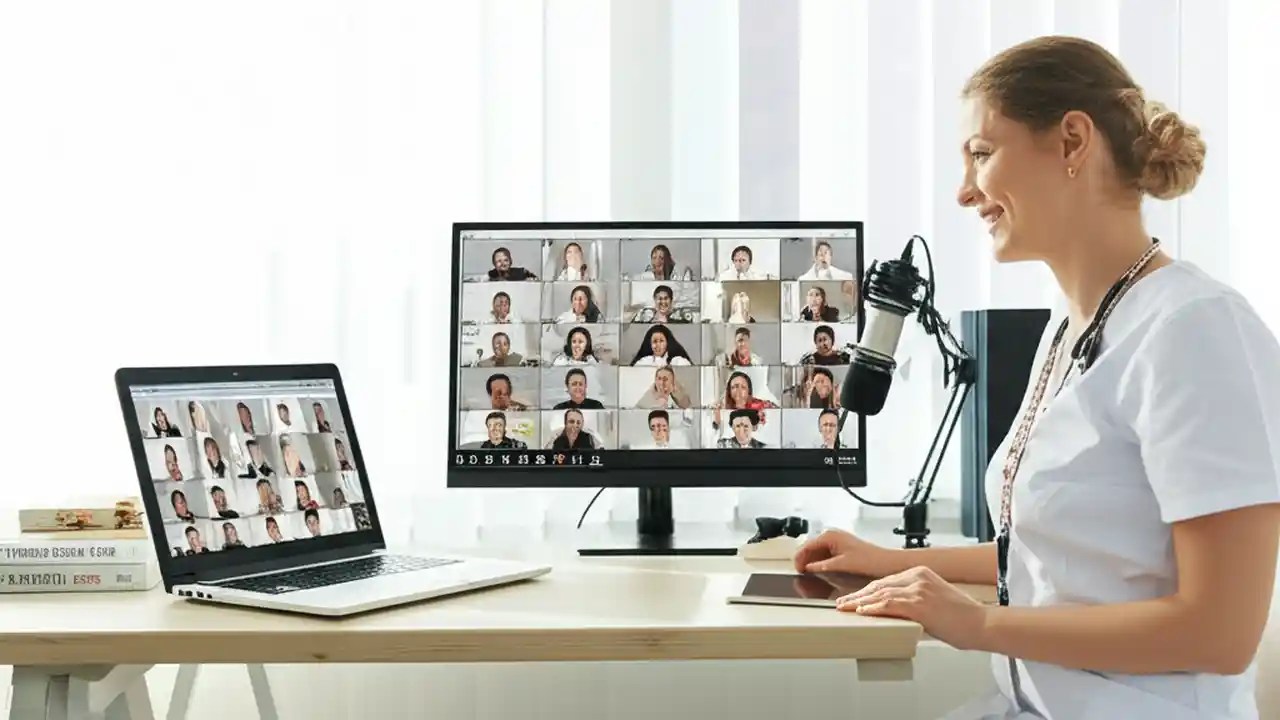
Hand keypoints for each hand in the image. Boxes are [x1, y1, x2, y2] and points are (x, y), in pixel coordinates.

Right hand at [792, 528, 890, 576]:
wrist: (886, 562)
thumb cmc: (869, 559)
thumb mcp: (842, 564)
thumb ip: (822, 566)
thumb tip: (809, 568)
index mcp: (830, 536)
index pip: (807, 545)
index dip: (799, 558)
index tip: (797, 570)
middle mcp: (832, 535)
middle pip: (810, 547)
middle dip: (804, 559)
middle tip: (801, 573)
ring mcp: (837, 541)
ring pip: (817, 551)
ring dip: (812, 561)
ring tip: (809, 573)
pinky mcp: (841, 547)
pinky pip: (825, 554)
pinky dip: (820, 562)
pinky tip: (820, 570)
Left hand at [835, 566, 989, 650]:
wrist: (981, 624)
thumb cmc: (963, 617)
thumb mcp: (935, 600)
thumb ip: (914, 601)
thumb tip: (894, 612)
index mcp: (921, 573)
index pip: (886, 581)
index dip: (867, 590)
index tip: (854, 598)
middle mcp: (918, 577)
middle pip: (880, 585)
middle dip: (858, 596)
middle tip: (842, 604)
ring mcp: (918, 589)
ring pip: (880, 594)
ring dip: (859, 603)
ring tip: (844, 609)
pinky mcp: (919, 604)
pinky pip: (889, 605)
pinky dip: (872, 608)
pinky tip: (861, 612)